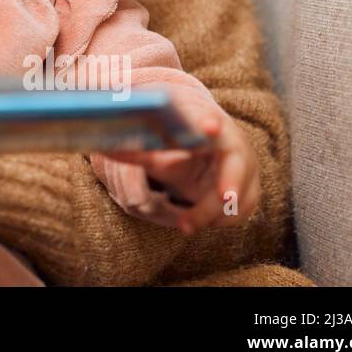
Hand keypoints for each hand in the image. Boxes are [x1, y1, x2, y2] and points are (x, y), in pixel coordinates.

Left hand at [96, 87, 260, 233]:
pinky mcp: (249, 196)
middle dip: (231, 183)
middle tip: (224, 196)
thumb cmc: (185, 144)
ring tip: (183, 225)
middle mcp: (236, 149)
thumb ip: (138, 151)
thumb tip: (102, 148)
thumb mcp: (163, 147)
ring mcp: (248, 174)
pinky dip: (215, 221)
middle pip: (237, 167)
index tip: (209, 126)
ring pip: (234, 199)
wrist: (213, 151)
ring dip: (209, 213)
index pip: (211, 125)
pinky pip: (235, 215)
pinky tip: (196, 220)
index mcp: (212, 128)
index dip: (210, 126)